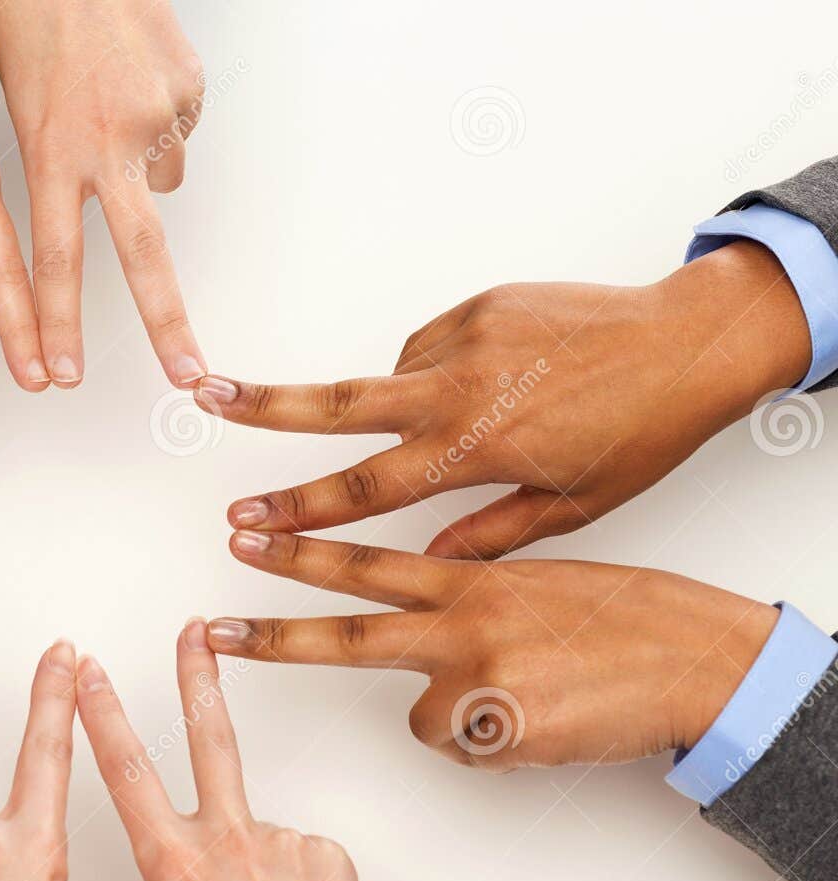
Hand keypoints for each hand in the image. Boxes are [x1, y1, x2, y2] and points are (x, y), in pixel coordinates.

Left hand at [0, 0, 205, 387]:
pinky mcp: (189, 92)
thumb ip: (49, 168)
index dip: (58, 325)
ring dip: (142, 166)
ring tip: (111, 106)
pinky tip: (135, 80)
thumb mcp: (13, 104)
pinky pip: (178, 130)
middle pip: (142, 256)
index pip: (55, 260)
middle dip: (167, 326)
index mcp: (51, 150)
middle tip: (188, 376)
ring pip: (161, 178)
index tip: (62, 374)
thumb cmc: (32, 14)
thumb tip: (92, 210)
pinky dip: (160, 120)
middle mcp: (106, 142)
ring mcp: (156, 118)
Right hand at [74, 624, 436, 880]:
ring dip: (255, 869)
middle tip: (193, 632)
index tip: (88, 677)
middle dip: (195, 679)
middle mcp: (228, 843)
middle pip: (207, 739)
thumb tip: (192, 879)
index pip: (126, 776)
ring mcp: (282, 843)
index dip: (101, 718)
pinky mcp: (327, 854)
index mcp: (175, 870)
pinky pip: (298, 859)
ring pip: (255, 834)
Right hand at [202, 241, 811, 558]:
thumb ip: (488, 531)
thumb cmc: (640, 431)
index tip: (245, 521)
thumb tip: (430, 559)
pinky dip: (440, 372)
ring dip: (402, 404)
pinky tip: (489, 385)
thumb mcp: (570, 505)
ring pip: (395, 378)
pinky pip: (433, 347)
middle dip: (265, 406)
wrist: (691, 341)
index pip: (366, 488)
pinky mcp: (481, 306)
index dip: (298, 511)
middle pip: (338, 403)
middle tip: (205, 397)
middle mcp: (458, 388)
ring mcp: (466, 338)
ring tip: (478, 416)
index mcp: (474, 448)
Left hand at [208, 533, 778, 768]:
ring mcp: (478, 680)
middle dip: (276, 633)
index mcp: (468, 579)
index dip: (299, 552)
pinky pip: (467, 750)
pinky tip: (543, 723)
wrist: (693, 660)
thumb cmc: (617, 620)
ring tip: (524, 696)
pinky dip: (493, 744)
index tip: (246, 538)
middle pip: (348, 632)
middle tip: (216, 631)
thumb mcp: (532, 581)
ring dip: (455, 717)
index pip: (364, 563)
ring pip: (417, 717)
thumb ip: (466, 589)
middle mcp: (462, 623)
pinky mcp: (499, 731)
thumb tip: (416, 609)